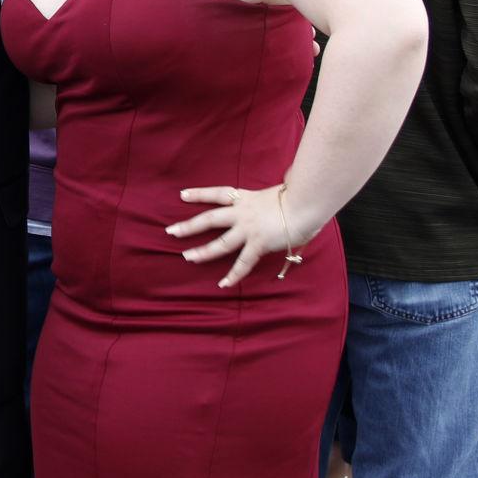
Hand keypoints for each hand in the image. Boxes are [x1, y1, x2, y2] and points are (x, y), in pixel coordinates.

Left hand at [168, 183, 306, 287]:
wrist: (306, 201)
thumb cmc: (300, 197)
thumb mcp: (278, 196)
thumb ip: (271, 204)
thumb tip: (278, 208)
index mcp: (246, 198)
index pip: (217, 194)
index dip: (199, 194)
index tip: (182, 195)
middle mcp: (242, 213)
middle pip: (209, 219)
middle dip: (189, 226)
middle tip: (171, 231)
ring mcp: (248, 229)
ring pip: (220, 243)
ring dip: (202, 251)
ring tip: (187, 257)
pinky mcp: (258, 243)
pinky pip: (243, 262)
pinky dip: (234, 274)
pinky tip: (223, 284)